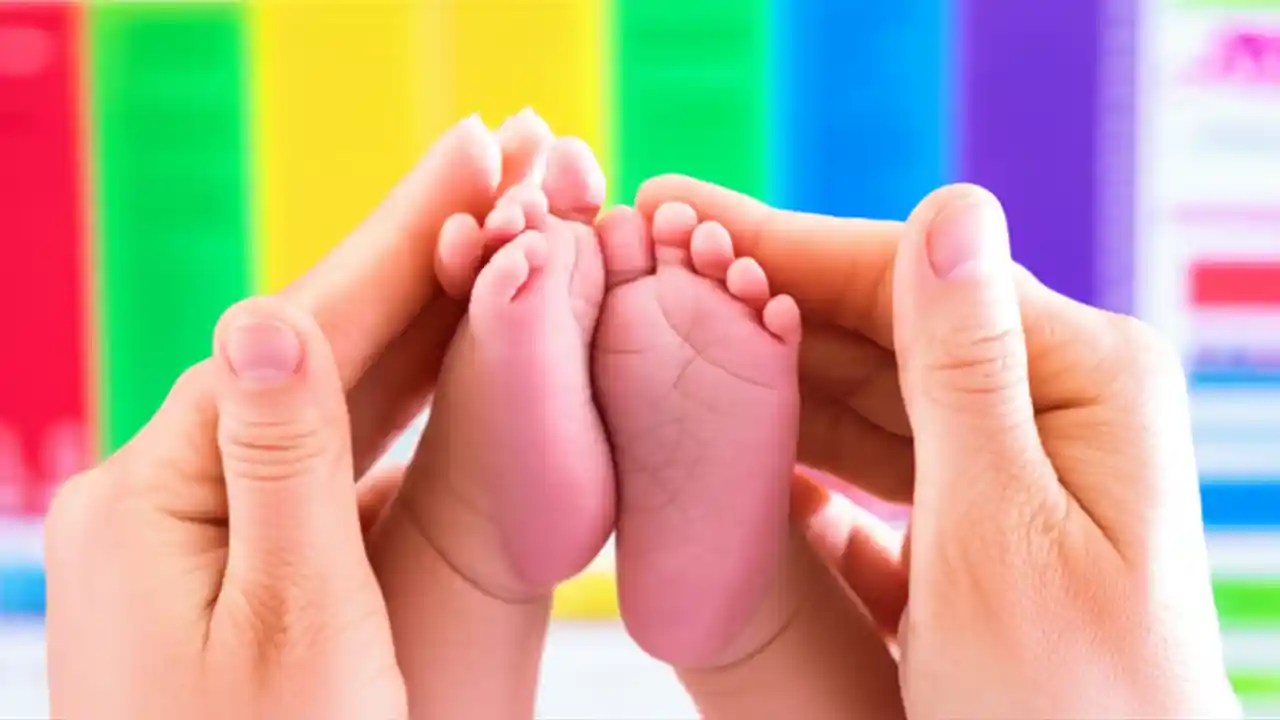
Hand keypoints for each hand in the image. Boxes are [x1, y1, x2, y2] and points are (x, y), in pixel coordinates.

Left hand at [43, 114, 554, 718]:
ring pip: (327, 399)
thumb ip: (281, 464)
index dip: (400, 240)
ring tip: (493, 237)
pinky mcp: (243, 568)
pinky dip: (401, 406)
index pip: (299, 332)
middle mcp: (167, 495)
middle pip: (313, 347)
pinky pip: (331, 461)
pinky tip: (448, 361)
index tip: (478, 155)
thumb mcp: (293, 631)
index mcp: (158, 496)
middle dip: (417, 256)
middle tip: (501, 164)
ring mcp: (203, 531)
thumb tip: (266, 310)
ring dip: (417, 319)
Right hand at [635, 180, 1237, 716]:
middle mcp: (1056, 408)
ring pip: (869, 399)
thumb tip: (947, 204)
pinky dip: (803, 460)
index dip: (782, 243)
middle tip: (643, 268)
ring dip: (771, 374)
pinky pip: (872, 471)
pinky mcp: (975, 532)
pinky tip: (735, 443)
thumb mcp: (1002, 536)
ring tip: (669, 339)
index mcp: (1086, 382)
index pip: (909, 278)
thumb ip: (964, 372)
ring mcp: (1014, 472)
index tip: (673, 211)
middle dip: (760, 301)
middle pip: (881, 330)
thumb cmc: (1072, 711)